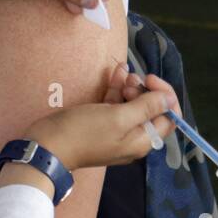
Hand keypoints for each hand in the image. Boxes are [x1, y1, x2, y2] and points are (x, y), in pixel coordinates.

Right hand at [19, 64, 178, 171]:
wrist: (48, 146)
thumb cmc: (85, 132)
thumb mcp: (118, 118)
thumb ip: (146, 107)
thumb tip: (169, 99)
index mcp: (142, 140)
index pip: (169, 118)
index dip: (165, 96)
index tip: (151, 80)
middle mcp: (132, 138)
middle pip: (150, 109)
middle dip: (145, 90)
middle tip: (131, 81)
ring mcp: (115, 130)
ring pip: (132, 104)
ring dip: (131, 86)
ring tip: (123, 73)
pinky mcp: (100, 123)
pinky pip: (115, 104)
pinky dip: (117, 88)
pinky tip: (116, 71)